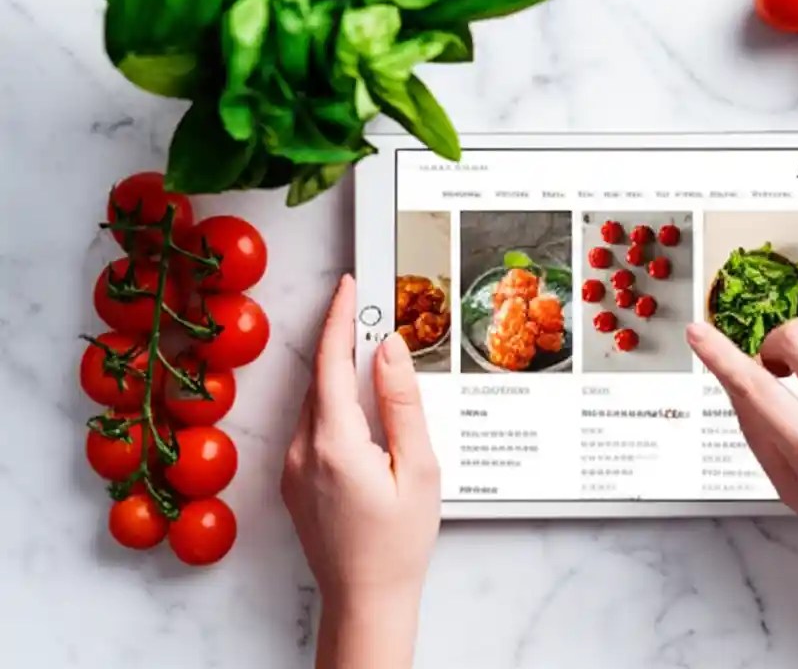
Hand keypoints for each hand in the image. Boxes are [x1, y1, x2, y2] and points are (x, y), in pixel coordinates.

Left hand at [282, 276, 439, 668]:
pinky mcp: (292, 481)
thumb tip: (389, 349)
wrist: (366, 598)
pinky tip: (361, 413)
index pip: (331, 362)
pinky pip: (311, 427)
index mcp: (333, 442)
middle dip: (343, 342)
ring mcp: (291, 467)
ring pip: (315, 403)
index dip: (339, 317)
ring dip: (339, 376)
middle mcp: (301, 450)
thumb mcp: (418, 468)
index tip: (348, 286)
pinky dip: (333, 407)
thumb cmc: (398, 543)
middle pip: (321, 378)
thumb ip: (402, 403)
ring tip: (373, 361)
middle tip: (372, 313)